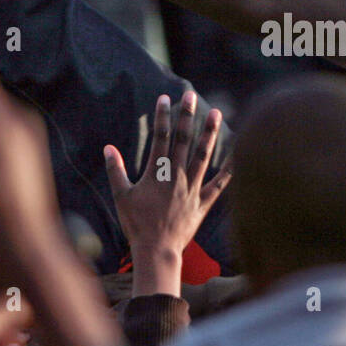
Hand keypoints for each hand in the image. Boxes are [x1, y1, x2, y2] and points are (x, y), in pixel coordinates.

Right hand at [103, 91, 230, 296]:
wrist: (156, 250)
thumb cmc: (136, 224)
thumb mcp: (121, 196)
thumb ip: (115, 171)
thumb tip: (108, 148)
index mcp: (156, 172)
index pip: (160, 137)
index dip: (162, 116)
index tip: (164, 98)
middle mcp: (176, 175)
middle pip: (183, 140)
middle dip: (186, 116)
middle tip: (191, 96)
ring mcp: (192, 187)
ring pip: (202, 155)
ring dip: (209, 134)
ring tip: (216, 114)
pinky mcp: (203, 202)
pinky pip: (219, 183)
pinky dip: (228, 169)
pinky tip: (237, 154)